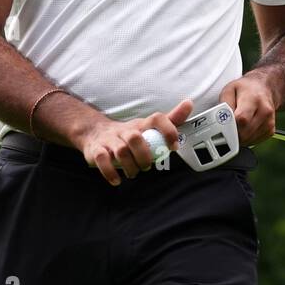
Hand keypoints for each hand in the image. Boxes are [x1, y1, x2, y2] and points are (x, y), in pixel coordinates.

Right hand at [78, 99, 192, 185]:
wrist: (94, 133)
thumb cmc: (128, 134)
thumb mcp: (148, 127)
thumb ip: (170, 120)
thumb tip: (189, 103)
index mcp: (140, 125)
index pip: (157, 119)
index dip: (168, 131)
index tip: (174, 147)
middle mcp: (125, 130)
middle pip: (135, 138)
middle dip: (144, 156)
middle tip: (147, 166)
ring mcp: (110, 140)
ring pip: (120, 151)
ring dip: (130, 167)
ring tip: (134, 173)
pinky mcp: (97, 151)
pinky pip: (102, 160)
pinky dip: (110, 172)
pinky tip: (117, 180)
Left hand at [218, 74, 277, 145]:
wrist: (263, 89)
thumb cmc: (245, 90)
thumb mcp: (229, 90)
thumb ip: (224, 105)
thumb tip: (220, 121)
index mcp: (254, 99)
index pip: (241, 119)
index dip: (230, 126)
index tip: (222, 127)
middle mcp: (265, 111)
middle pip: (244, 133)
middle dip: (232, 133)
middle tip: (226, 127)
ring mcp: (269, 122)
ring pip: (248, 140)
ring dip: (239, 137)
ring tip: (236, 125)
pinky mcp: (270, 131)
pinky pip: (253, 141)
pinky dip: (246, 138)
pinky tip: (244, 128)